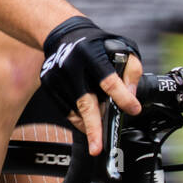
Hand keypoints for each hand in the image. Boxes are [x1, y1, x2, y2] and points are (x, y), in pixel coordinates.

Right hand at [39, 17, 142, 154]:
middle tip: (98, 148)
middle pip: (85, 102)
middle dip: (93, 127)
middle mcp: (71, 65)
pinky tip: (86, 120)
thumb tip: (131, 96)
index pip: (109, 80)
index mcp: (91, 53)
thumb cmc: (96, 42)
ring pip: (75, 110)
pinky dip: (77, 118)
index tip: (134, 109)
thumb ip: (131, 70)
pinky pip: (64, 110)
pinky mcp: (48, 84)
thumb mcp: (121, 47)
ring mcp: (56, 76)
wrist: (63, 34)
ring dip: (89, 123)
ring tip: (98, 131)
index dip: (122, 97)